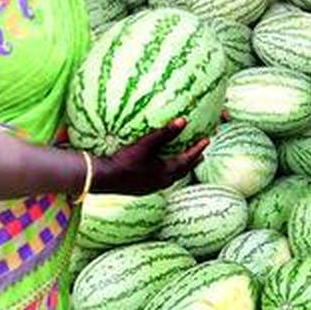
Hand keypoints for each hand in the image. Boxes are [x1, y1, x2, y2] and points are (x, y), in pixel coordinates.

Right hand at [90, 118, 208, 194]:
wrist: (104, 178)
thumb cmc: (125, 160)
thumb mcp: (146, 144)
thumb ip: (165, 133)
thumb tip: (183, 121)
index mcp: (166, 171)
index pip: (187, 159)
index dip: (197, 149)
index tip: (207, 140)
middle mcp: (162, 181)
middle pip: (183, 171)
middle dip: (192, 161)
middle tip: (201, 154)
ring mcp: (152, 187)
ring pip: (172, 177)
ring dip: (180, 168)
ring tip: (184, 162)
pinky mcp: (142, 189)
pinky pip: (161, 180)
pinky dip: (168, 173)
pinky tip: (160, 170)